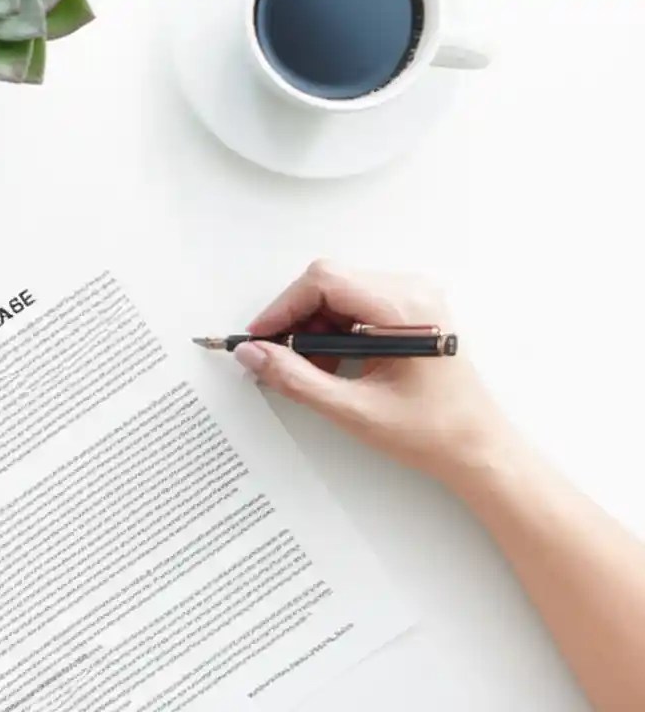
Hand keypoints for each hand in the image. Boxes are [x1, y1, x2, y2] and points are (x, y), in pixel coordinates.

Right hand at [235, 261, 519, 487]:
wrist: (476, 448)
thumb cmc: (431, 432)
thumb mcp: (353, 410)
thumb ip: (295, 378)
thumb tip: (253, 354)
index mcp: (404, 308)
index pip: (324, 281)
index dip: (282, 307)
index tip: (259, 338)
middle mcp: (412, 292)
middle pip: (329, 284)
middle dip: (296, 321)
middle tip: (276, 359)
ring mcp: (414, 299)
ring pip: (339, 295)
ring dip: (313, 329)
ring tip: (308, 370)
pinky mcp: (410, 312)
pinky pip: (356, 307)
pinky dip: (333, 333)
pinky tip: (330, 366)